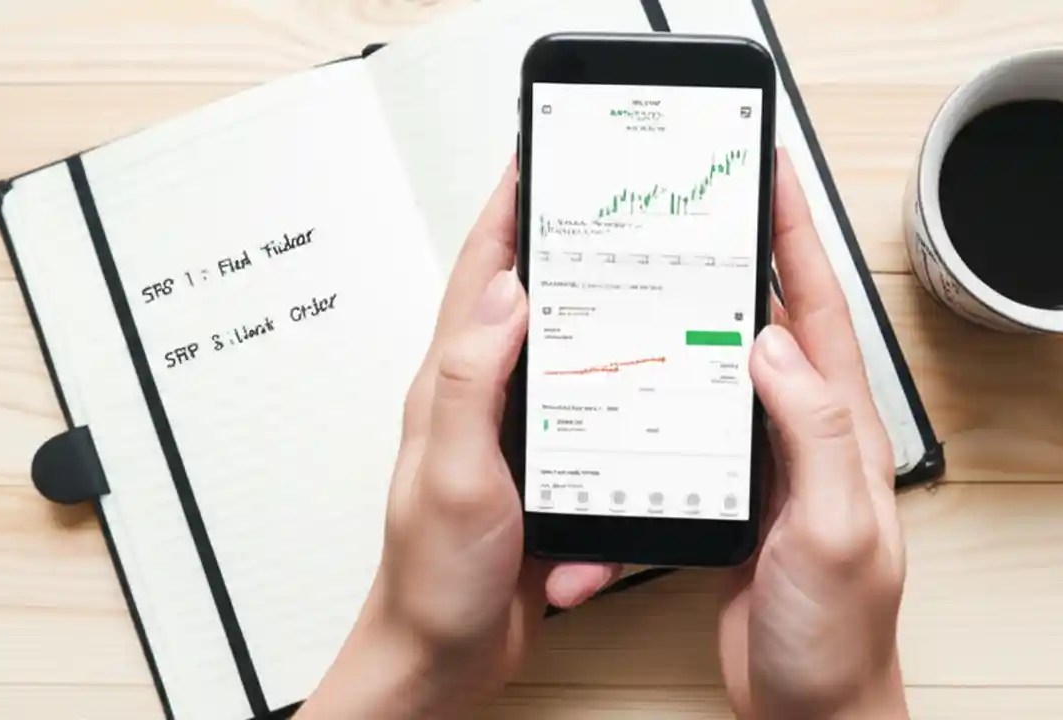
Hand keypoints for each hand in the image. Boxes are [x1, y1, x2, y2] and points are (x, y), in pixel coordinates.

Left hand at [299, 163, 618, 719]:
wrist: (443, 654)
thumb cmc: (433, 577)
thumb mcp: (451, 472)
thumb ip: (471, 380)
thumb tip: (501, 291)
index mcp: (451, 386)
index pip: (478, 278)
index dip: (506, 215)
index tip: (536, 164)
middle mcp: (478, 401)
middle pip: (517, 300)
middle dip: (552, 243)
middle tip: (595, 204)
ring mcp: (508, 434)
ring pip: (552, 349)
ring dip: (584, 307)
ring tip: (624, 270)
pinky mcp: (536, 468)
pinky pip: (576, 407)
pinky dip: (603, 379)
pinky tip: (629, 372)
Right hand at [718, 151, 908, 719]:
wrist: (809, 704)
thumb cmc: (836, 634)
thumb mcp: (833, 530)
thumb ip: (815, 434)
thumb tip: (776, 346)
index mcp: (842, 431)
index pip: (822, 313)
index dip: (799, 239)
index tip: (775, 179)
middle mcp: (810, 434)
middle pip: (781, 321)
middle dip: (755, 252)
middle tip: (719, 201)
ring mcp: (774, 462)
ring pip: (737, 364)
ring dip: (711, 311)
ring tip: (678, 263)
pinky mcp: (739, 493)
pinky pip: (709, 420)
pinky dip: (682, 384)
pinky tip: (658, 369)